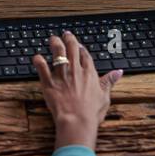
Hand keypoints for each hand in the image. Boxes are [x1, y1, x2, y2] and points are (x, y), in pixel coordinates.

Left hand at [32, 31, 121, 149]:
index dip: (81, 48)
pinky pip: (42, 68)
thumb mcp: (104, 96)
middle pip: (72, 49)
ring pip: (58, 54)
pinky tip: (37, 56)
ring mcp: (61, 76)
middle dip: (68, 39)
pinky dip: (39, 61)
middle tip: (66, 34)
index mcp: (89, 73)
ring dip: (55, 44)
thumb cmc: (91, 112)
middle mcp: (75, 71)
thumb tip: (118, 72)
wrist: (77, 121)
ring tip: (53, 38)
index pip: (85, 55)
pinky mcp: (49, 83)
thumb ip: (109, 82)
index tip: (79, 44)